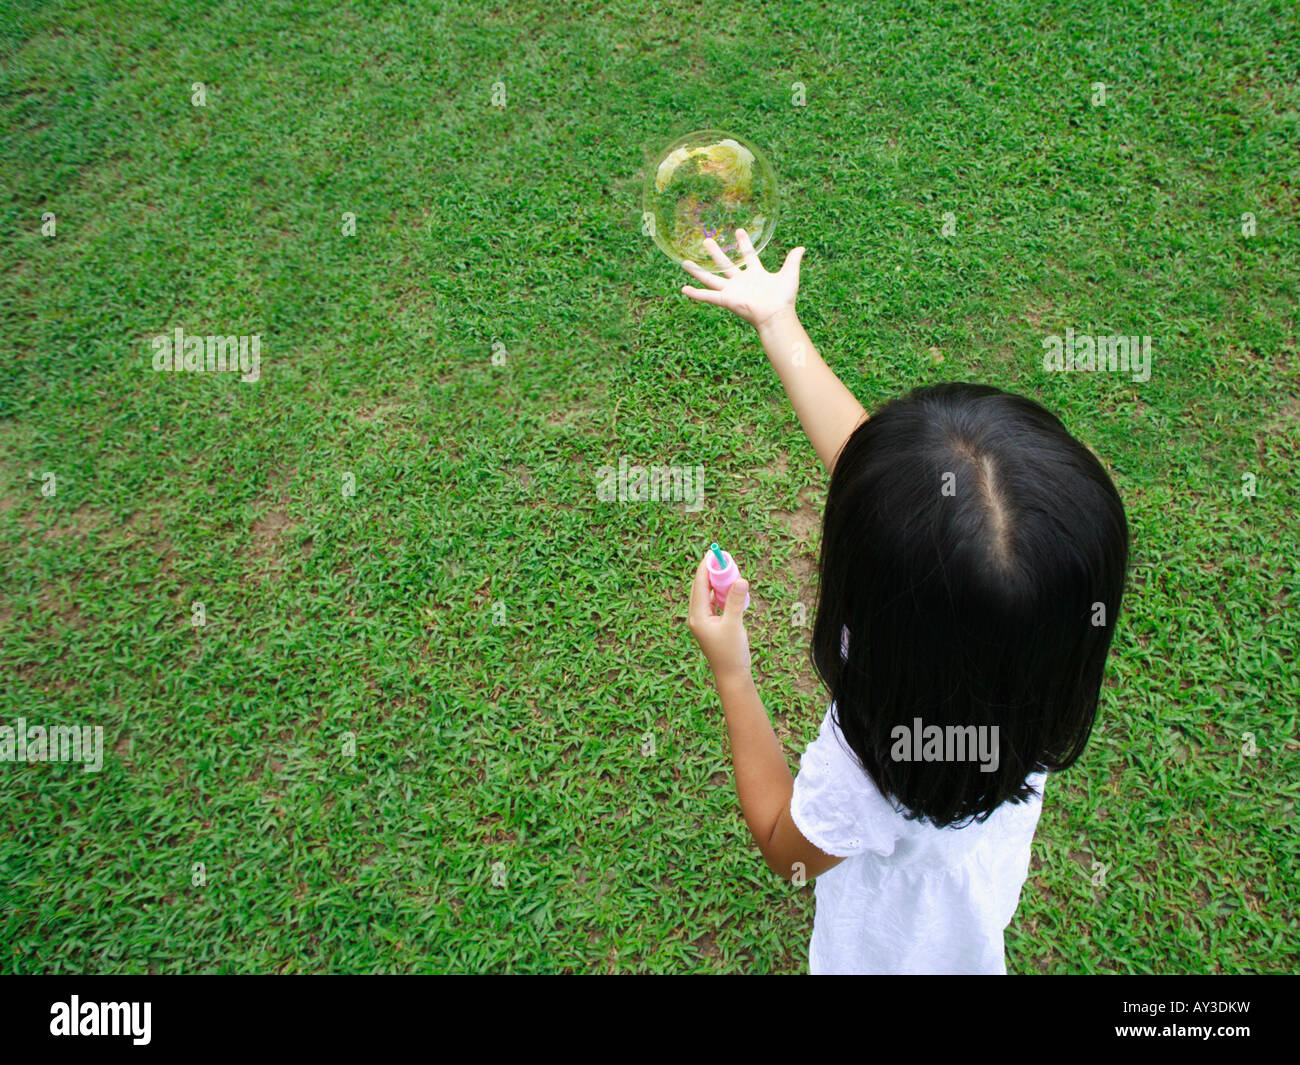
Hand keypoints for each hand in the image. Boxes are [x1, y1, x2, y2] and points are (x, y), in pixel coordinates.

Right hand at [680, 229, 804, 328]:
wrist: (776, 314)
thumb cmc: (784, 298)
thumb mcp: (789, 274)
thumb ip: (792, 260)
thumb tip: (801, 247)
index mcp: (756, 275)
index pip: (748, 255)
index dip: (744, 243)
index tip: (739, 230)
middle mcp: (741, 282)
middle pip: (725, 264)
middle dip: (716, 253)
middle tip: (706, 240)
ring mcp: (732, 291)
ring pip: (711, 279)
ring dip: (697, 271)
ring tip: (684, 262)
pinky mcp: (726, 299)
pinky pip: (708, 296)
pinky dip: (695, 294)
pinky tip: (683, 289)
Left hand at [686, 554, 751, 682]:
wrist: (731, 676)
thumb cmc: (731, 653)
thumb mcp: (735, 625)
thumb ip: (736, 601)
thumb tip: (741, 580)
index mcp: (697, 616)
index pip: (699, 585)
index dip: (705, 567)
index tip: (713, 553)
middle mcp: (696, 617)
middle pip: (700, 587)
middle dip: (710, 572)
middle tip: (722, 558)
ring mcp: (702, 621)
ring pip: (707, 595)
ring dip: (716, 583)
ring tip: (727, 570)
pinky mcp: (710, 625)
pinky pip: (713, 603)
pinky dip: (721, 594)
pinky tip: (730, 589)